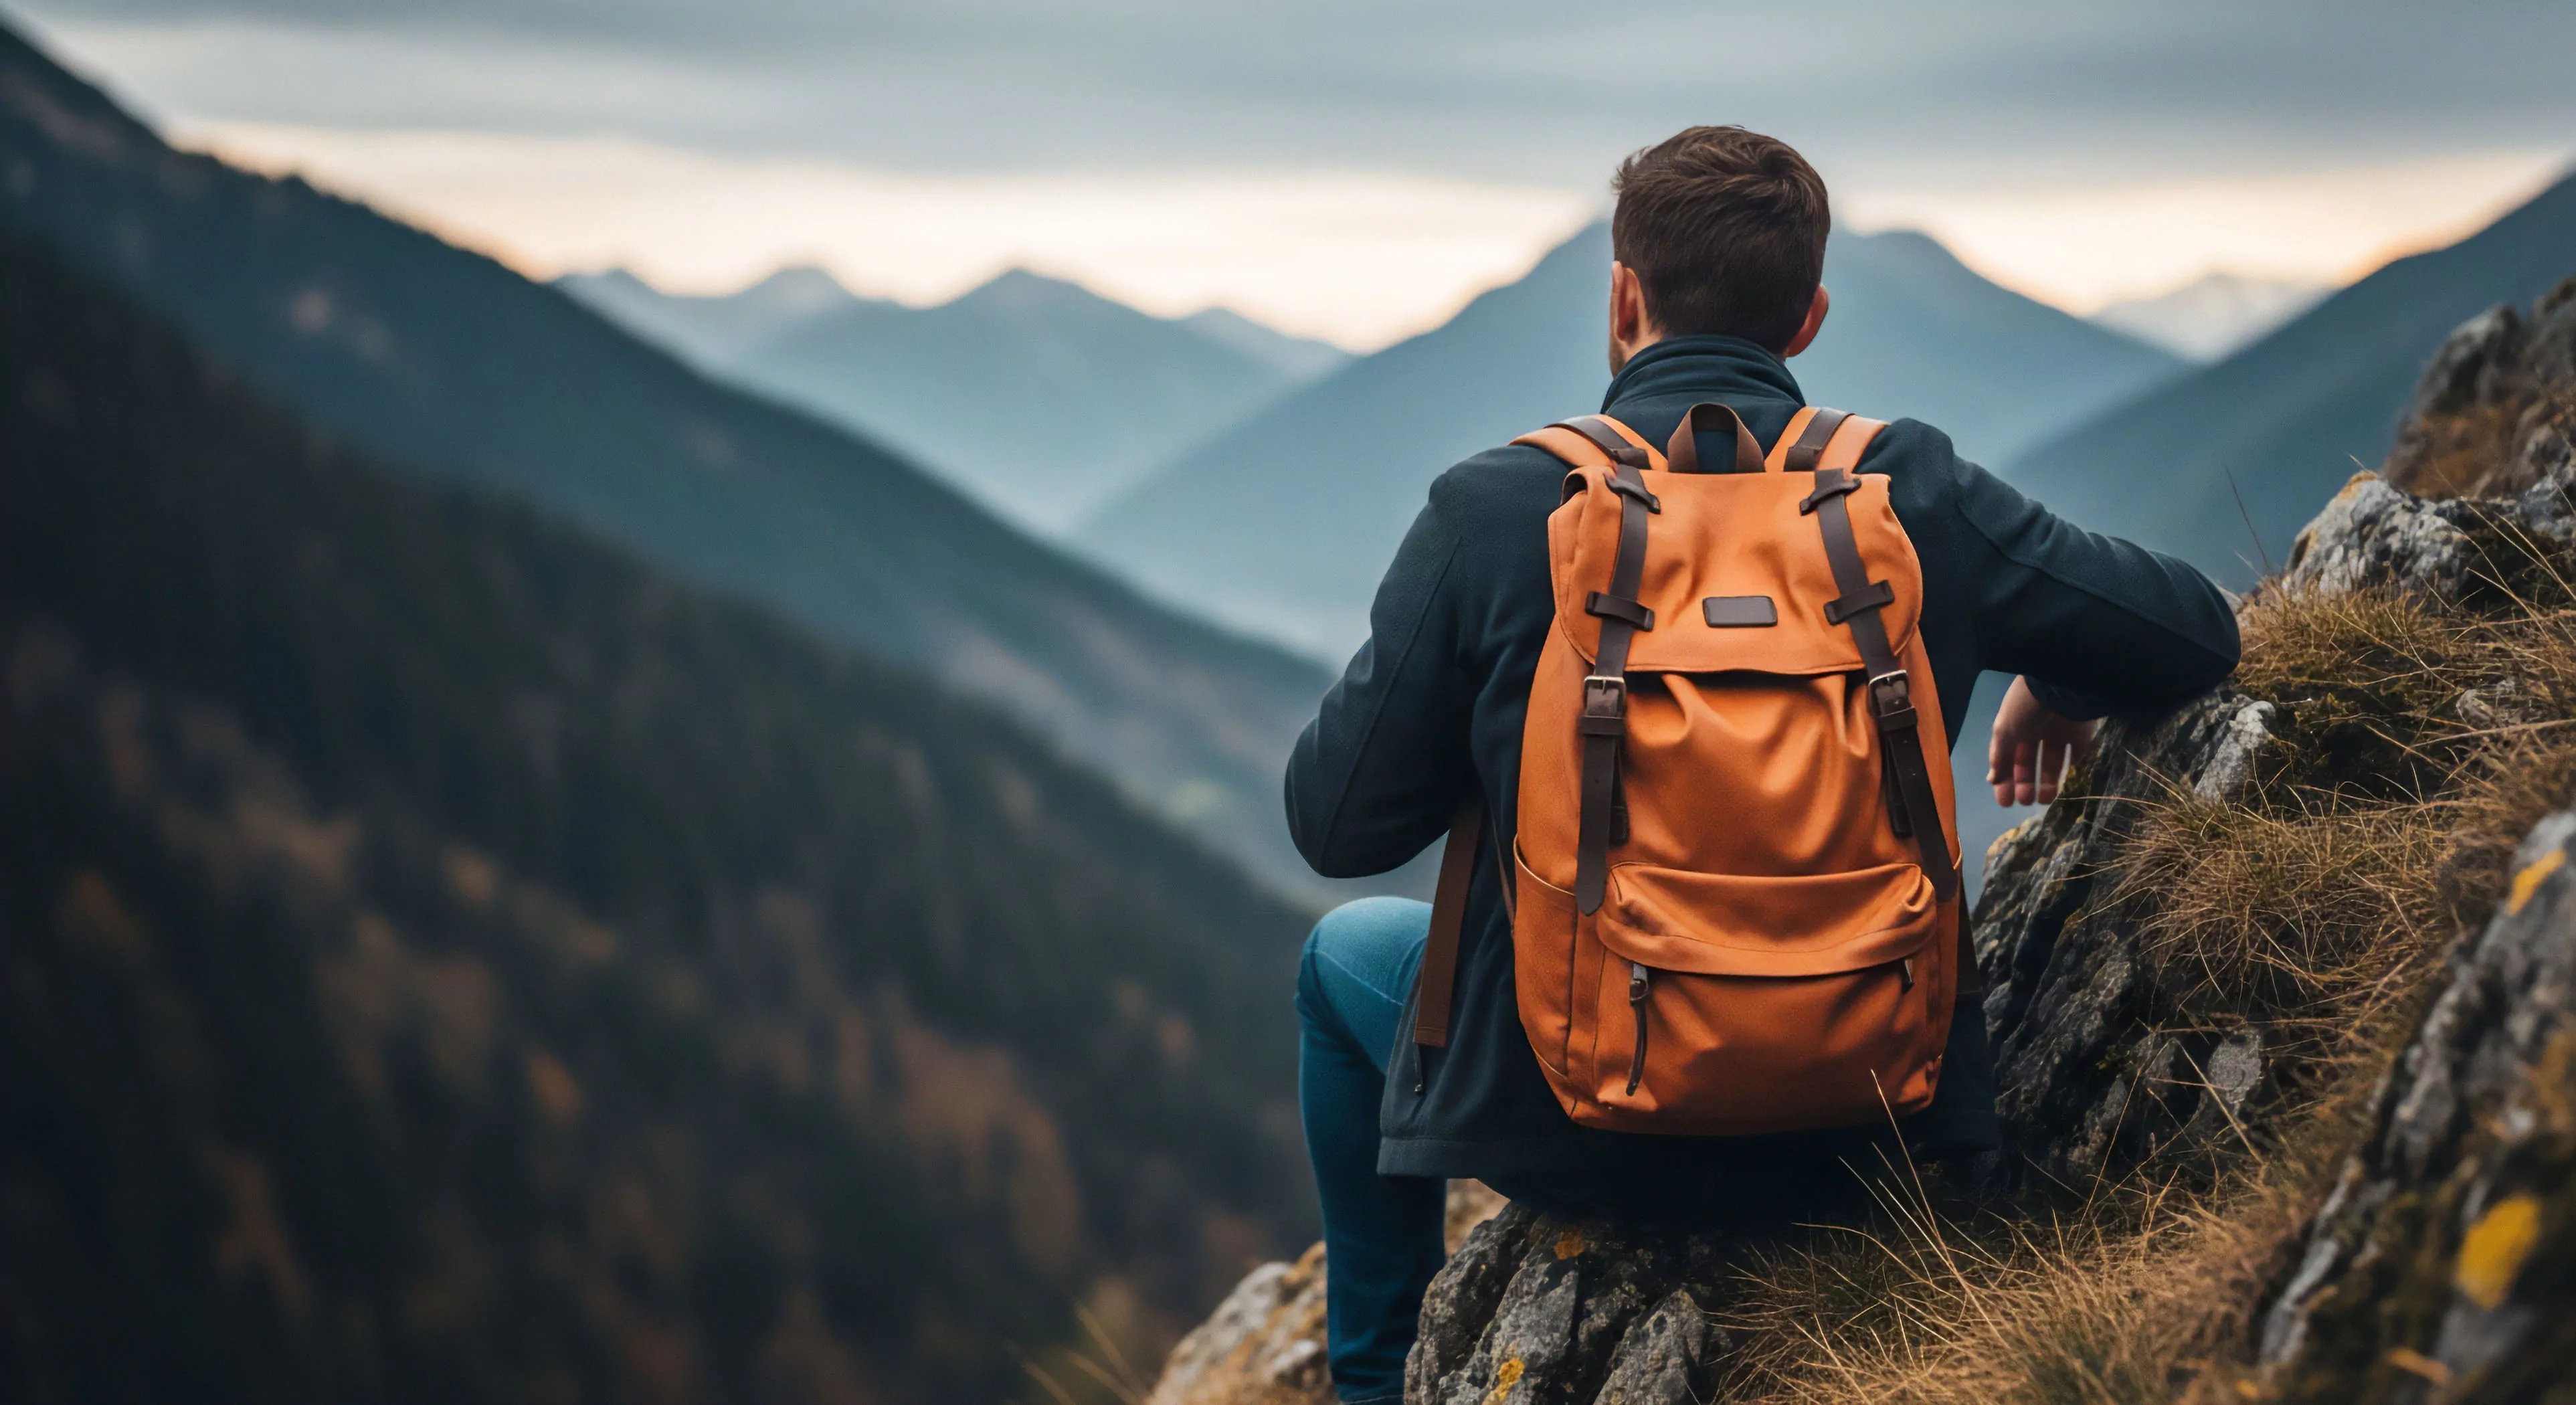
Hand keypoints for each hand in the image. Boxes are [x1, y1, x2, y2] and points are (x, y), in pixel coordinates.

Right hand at [1987, 676, 2096, 806]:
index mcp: (2014, 726)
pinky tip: (2063, 784)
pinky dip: (2069, 770)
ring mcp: (2059, 732)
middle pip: (2028, 762)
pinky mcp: (2081, 733)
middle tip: (2024, 802)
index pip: (2007, 757)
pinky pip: (2075, 755)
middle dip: (2024, 783)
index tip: (2005, 801)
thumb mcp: (2005, 729)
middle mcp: (2035, 730)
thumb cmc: (2027, 706)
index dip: (2005, 779)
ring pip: (2051, 762)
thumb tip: (1991, 780)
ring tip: (2042, 800)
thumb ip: (2000, 756)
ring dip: (2046, 782)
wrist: (2063, 684)